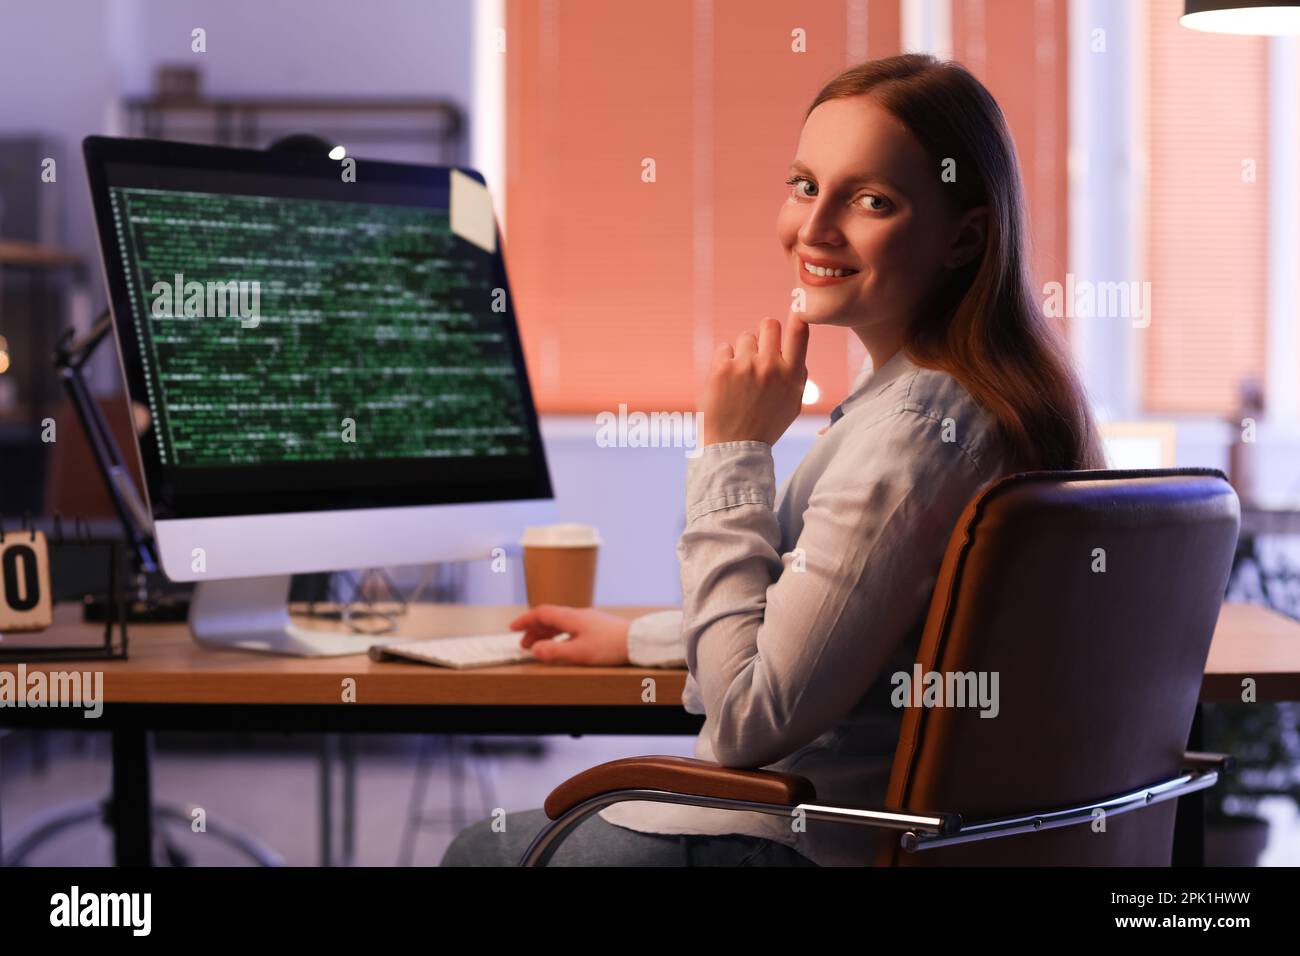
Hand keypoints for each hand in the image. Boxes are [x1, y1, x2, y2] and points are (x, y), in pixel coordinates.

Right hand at [509, 605, 631, 664]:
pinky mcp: (597, 626)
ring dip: (546, 633)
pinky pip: (570, 627)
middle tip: (523, 644)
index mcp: (571, 617)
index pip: (541, 613)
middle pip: (550, 618)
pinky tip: (562, 645)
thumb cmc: (609, 646)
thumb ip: (554, 651)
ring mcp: (588, 619)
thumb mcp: (579, 652)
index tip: (512, 628)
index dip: (525, 620)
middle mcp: (578, 615)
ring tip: (539, 646)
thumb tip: (534, 650)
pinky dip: (559, 635)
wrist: (637, 640)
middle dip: (533, 629)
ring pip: (560, 623)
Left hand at [700, 316, 808, 445]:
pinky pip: (724, 348)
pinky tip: (725, 381)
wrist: (734, 447)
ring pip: (745, 337)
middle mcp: (771, 366)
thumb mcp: (792, 404)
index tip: (795, 310)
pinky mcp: (722, 368)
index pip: (800, 331)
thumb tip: (795, 351)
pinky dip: (724, 361)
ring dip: (742, 352)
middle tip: (758, 351)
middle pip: (769, 324)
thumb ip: (796, 375)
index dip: (797, 316)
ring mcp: (745, 366)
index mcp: (792, 375)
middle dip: (764, 334)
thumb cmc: (764, 426)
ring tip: (740, 376)